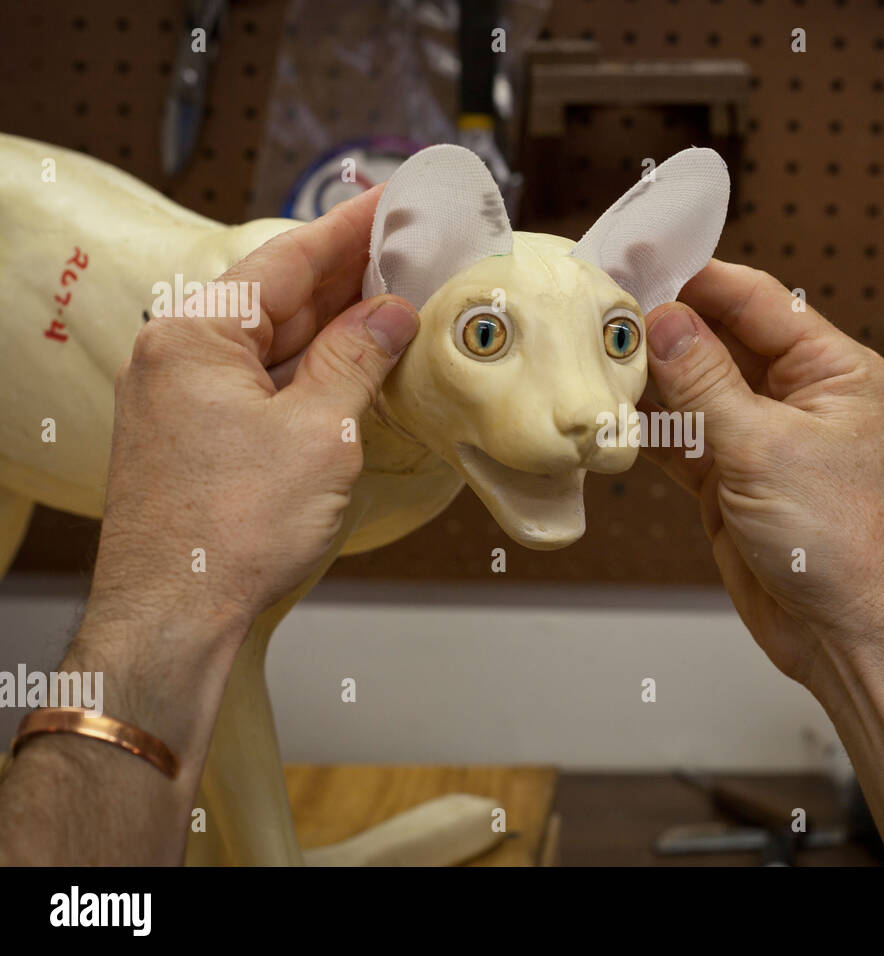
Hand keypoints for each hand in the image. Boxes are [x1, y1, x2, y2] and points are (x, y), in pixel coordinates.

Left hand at [88, 186, 418, 640]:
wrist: (176, 619)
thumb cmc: (234, 530)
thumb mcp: (319, 432)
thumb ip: (358, 359)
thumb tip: (391, 313)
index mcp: (197, 337)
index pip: (285, 261)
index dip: (348, 230)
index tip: (392, 203)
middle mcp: (179, 357)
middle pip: (277, 298)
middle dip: (347, 278)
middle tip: (409, 252)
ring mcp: (183, 399)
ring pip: (272, 344)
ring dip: (334, 328)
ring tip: (395, 302)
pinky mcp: (196, 438)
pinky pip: (262, 384)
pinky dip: (311, 371)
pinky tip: (354, 365)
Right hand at [640, 260, 883, 684]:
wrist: (842, 632)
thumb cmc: (837, 542)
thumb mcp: (763, 448)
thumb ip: (706, 382)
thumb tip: (663, 321)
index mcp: (831, 370)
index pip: (756, 300)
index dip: (697, 280)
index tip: (641, 262)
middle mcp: (798, 396)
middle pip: (719, 340)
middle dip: (664, 328)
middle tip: (604, 310)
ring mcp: (760, 437)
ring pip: (694, 389)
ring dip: (650, 379)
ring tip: (596, 358)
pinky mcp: (729, 478)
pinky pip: (681, 438)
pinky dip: (648, 429)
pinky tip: (611, 413)